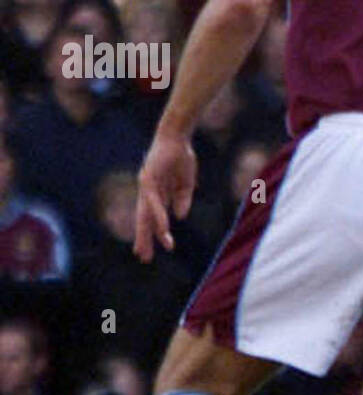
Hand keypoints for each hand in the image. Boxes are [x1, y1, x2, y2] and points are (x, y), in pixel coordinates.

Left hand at [134, 132, 196, 260]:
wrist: (178, 136)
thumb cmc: (181, 157)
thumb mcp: (186, 183)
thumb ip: (182, 200)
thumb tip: (179, 217)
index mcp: (157, 194)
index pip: (151, 218)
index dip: (152, 234)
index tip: (152, 250)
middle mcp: (148, 192)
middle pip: (144, 220)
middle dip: (144, 239)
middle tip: (143, 258)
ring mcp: (147, 186)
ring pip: (146, 215)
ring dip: (148, 234)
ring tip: (146, 251)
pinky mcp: (149, 180)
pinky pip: (154, 204)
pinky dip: (158, 217)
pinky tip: (161, 229)